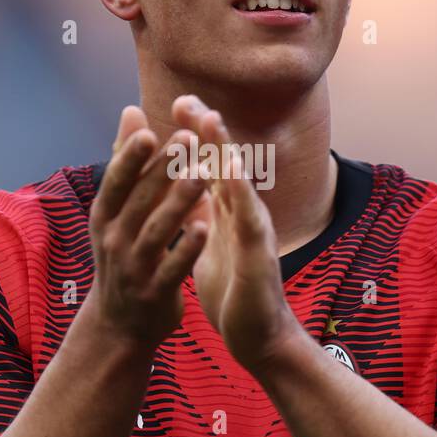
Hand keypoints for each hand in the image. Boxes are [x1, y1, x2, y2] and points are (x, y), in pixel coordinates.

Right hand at [84, 106, 210, 352]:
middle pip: (139, 201)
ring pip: (157, 231)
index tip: (149, 128)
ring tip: (201, 175)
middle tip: (186, 140)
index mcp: (105, 217)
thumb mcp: (114, 211)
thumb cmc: (122, 254)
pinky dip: (187, 247)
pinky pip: (173, 267)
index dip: (130, 157)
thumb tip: (131, 111)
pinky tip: (206, 227)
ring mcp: (134, 268)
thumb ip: (127, 162)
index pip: (117, 182)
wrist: (119, 325)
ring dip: (178, 203)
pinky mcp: (155, 292)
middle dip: (161, 170)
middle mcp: (114, 239)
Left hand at [172, 96, 300, 373]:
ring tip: (210, 120)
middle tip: (187, 98)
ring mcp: (255, 230)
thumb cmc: (234, 290)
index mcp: (227, 213)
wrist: (257, 338)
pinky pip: (249, 218)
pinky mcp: (260, 253)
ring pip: (240, 184)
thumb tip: (185, 186)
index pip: (209, 166)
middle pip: (225, 164)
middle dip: (207, 131)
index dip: (194, 136)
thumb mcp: (209, 243)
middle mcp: (243, 214)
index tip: (176, 104)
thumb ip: (201, 213)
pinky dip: (239, 191)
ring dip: (226, 150)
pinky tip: (229, 170)